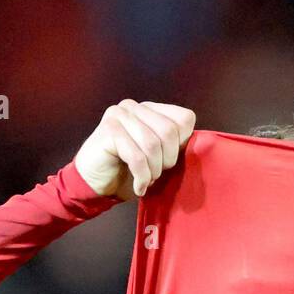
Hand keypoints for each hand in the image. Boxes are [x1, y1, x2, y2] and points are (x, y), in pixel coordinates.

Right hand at [74, 100, 196, 199]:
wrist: (94, 185)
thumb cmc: (128, 172)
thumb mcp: (159, 157)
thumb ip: (175, 145)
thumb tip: (200, 147)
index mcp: (150, 109)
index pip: (184, 119)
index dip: (182, 145)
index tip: (169, 162)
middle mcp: (134, 106)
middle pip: (170, 132)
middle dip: (167, 160)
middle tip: (157, 174)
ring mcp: (119, 115)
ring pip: (153, 145)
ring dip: (153, 170)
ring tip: (147, 180)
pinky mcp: (108, 131)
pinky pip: (137, 157)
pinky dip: (142, 177)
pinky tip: (139, 186)